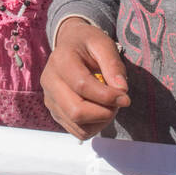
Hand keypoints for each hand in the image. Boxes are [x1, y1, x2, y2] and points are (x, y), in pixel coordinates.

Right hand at [40, 18, 129, 139]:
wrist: (70, 44)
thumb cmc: (88, 44)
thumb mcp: (103, 44)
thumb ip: (113, 64)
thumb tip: (122, 90)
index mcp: (61, 60)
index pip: (82, 86)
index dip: (107, 96)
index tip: (126, 97)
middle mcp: (50, 81)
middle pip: (76, 111)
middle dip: (104, 113)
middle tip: (118, 103)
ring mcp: (49, 98)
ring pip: (77, 125)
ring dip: (101, 121)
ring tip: (109, 105)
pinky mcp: (54, 111)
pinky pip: (76, 130)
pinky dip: (94, 126)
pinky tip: (100, 110)